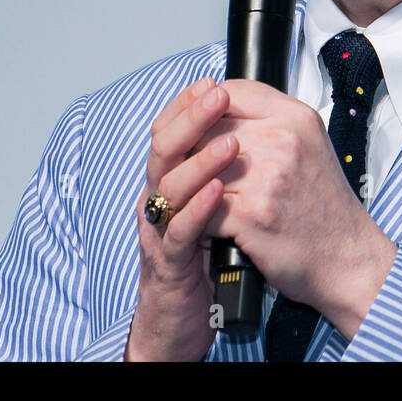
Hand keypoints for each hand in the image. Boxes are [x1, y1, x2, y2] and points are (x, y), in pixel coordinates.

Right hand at [125, 76, 238, 361]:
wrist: (186, 318)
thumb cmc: (206, 256)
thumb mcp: (213, 203)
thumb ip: (219, 170)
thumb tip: (243, 129)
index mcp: (170, 180)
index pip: (170, 130)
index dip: (187, 104)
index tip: (213, 82)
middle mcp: (158, 199)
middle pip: (163, 147)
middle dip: (190, 118)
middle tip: (217, 96)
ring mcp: (159, 230)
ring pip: (167, 187)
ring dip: (199, 161)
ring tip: (229, 143)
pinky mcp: (168, 263)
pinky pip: (178, 232)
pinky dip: (197, 210)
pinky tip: (217, 194)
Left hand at [204, 79, 397, 337]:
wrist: (346, 257)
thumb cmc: (324, 205)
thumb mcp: (309, 143)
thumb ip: (270, 119)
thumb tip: (218, 103)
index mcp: (294, 116)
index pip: (229, 91)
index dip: (205, 108)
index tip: (201, 125)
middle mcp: (280, 139)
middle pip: (207, 128)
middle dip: (193, 151)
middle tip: (190, 168)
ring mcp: (264, 176)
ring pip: (196, 166)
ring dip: (190, 184)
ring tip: (194, 195)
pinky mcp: (248, 213)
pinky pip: (199, 204)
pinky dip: (198, 216)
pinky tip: (209, 221)